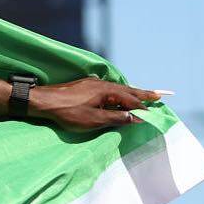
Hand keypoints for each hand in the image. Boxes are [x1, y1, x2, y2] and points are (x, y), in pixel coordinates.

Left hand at [30, 78, 163, 131]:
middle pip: (127, 90)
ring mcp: (93, 84)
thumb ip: (116, 118)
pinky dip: (118, 93)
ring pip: (118, 89)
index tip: (153, 113)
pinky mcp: (85, 86)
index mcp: (107, 90)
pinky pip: (108, 89)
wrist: (43, 101)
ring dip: (131, 93)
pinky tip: (118, 97)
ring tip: (143, 96)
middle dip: (143, 94)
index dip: (142, 108)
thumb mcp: (94, 119)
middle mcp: (103, 84)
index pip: (130, 100)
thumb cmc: (68, 112)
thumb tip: (136, 118)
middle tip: (160, 95)